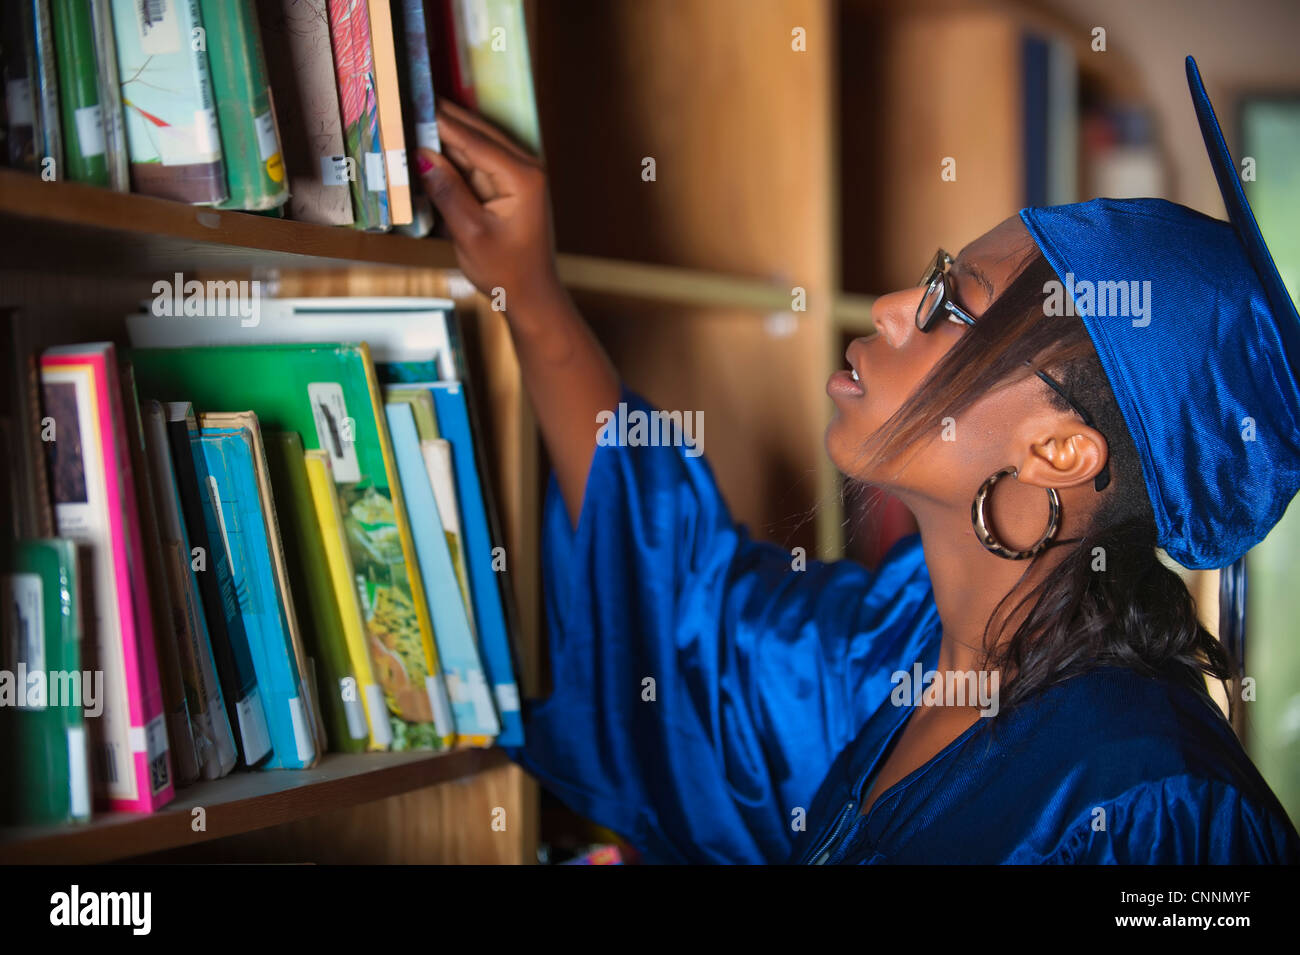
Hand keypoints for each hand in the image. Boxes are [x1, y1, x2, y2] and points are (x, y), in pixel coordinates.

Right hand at [418, 100, 562, 312]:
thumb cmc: (505, 271)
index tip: (413, 102)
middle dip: (444, 119)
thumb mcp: (470, 233)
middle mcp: (525, 168)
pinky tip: (431, 144)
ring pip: (476, 144)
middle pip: (477, 134)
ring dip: (447, 134)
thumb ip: (447, 191)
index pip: (475, 141)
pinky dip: (454, 154)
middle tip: (408, 99)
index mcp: (522, 177)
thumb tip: (422, 156)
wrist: (531, 295)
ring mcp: (519, 175)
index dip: (442, 122)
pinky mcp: (509, 185)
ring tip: (413, 115)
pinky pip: (478, 161)